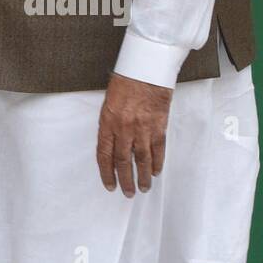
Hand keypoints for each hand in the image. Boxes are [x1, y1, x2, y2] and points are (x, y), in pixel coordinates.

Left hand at [96, 72, 171, 196]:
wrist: (145, 69)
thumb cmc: (125, 81)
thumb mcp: (109, 102)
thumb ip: (110, 124)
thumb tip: (112, 144)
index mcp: (107, 122)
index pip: (104, 154)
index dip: (107, 172)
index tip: (109, 185)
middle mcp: (124, 128)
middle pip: (123, 161)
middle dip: (125, 180)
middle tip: (127, 193)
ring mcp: (142, 128)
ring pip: (142, 159)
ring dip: (143, 176)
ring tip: (144, 188)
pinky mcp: (158, 126)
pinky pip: (158, 149)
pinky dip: (157, 162)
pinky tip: (156, 171)